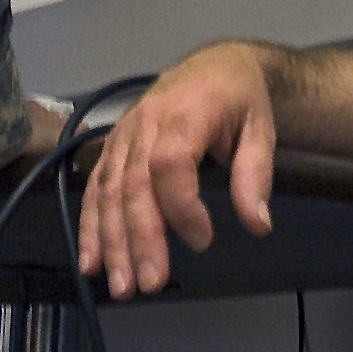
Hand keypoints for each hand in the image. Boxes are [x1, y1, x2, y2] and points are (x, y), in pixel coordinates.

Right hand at [77, 42, 278, 298]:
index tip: (203, 239)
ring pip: (108, 191)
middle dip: (139, 239)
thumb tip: (258, 224)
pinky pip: (95, 187)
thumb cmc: (240, 98)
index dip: (182, 208)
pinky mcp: (113, 146)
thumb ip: (255, 175)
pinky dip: (91, 225)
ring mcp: (124, 134)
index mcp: (185, 112)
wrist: (215, 66)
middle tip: (150, 284)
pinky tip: (92, 261)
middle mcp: (145, 122)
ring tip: (121, 285)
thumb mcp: (261, 128)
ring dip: (111, 242)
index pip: (170, 164)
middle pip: (133, 184)